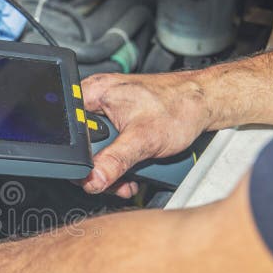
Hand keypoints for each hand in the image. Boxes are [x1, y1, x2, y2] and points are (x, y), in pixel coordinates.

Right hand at [80, 72, 212, 197]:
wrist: (205, 104)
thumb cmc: (180, 106)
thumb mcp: (143, 139)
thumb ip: (114, 161)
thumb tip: (93, 179)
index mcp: (94, 93)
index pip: (67, 127)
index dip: (76, 153)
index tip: (91, 171)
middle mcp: (98, 99)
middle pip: (82, 144)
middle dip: (99, 167)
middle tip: (116, 177)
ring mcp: (108, 111)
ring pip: (97, 150)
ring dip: (112, 169)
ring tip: (130, 175)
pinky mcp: (120, 123)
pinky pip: (110, 148)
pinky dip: (120, 162)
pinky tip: (134, 168)